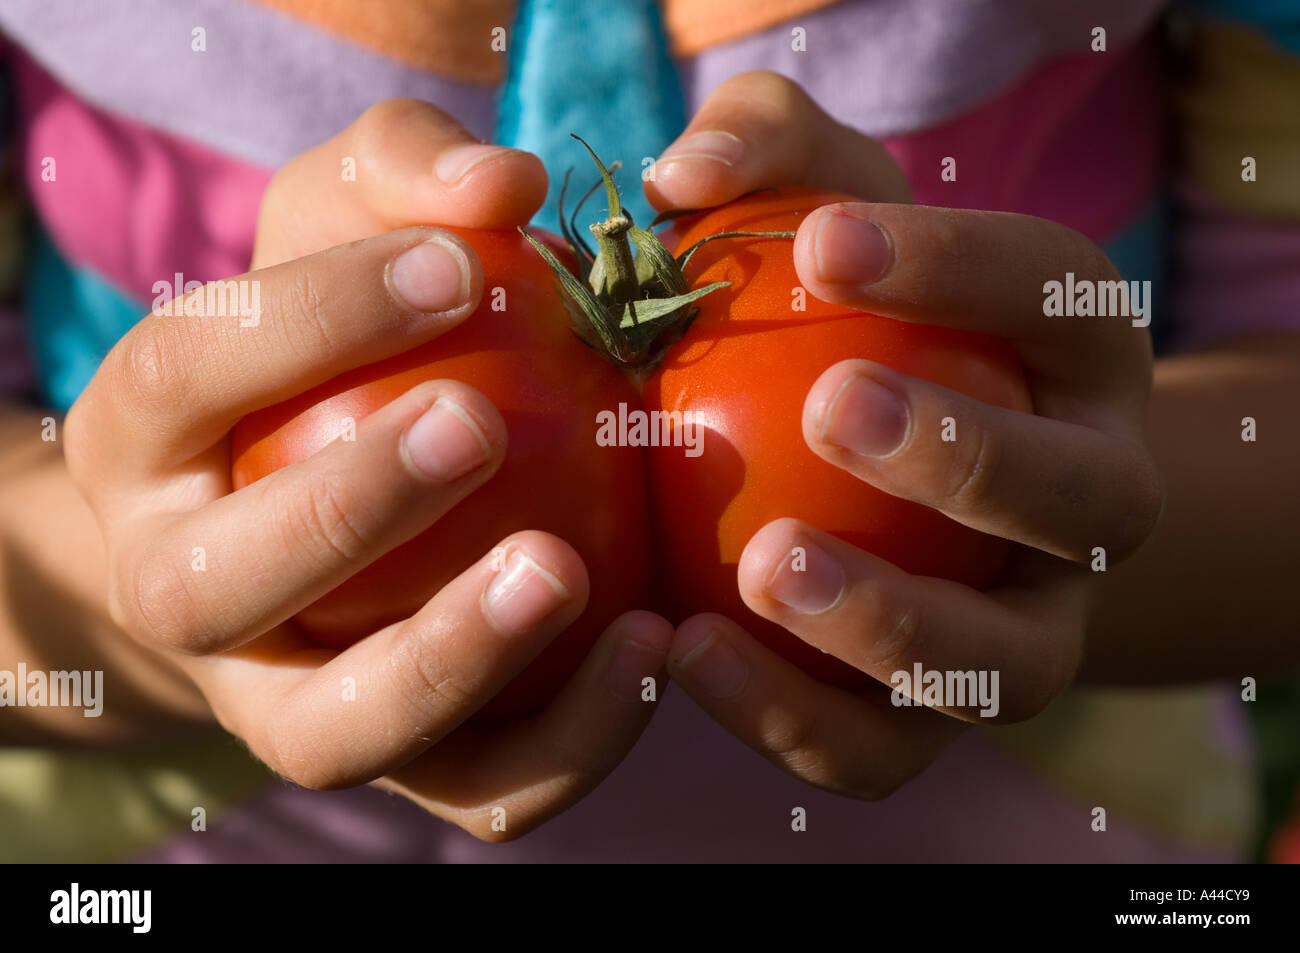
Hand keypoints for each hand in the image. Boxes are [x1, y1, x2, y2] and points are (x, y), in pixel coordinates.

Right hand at [64, 102, 672, 840]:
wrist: (320, 505)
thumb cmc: (338, 343)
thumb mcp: (347, 225)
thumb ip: (402, 174)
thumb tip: (501, 187)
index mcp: (144, 443)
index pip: (183, 374)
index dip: (310, 321)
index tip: (460, 266)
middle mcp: (185, 590)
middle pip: (218, 584)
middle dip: (346, 506)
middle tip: (479, 423)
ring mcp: (283, 698)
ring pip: (334, 731)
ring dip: (448, 663)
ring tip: (565, 570)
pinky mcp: (402, 765)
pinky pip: (475, 793)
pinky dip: (568, 738)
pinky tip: (652, 641)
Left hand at [648, 72, 1162, 798]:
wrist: (901, 486)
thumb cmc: (848, 320)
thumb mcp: (827, 210)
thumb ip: (769, 154)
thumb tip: (681, 175)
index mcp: (1075, 356)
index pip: (1049, 293)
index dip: (955, 265)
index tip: (819, 241)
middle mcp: (1086, 500)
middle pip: (1076, 497)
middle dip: (966, 456)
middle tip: (832, 403)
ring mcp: (1025, 628)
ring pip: (1000, 664)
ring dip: (889, 625)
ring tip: (764, 568)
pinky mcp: (936, 720)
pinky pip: (885, 750)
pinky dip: (794, 718)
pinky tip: (686, 653)